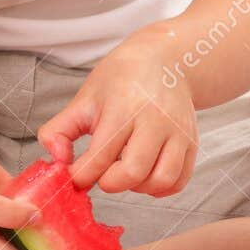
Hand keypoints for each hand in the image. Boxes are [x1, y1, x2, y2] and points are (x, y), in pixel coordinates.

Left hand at [36, 34, 197, 196]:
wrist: (165, 60)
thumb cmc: (121, 79)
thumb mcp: (84, 97)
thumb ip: (59, 130)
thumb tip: (56, 162)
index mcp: (123, 108)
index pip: (99, 157)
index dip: (80, 176)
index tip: (75, 175)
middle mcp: (155, 120)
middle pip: (132, 173)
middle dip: (109, 183)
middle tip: (101, 174)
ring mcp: (178, 132)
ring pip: (161, 180)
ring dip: (137, 188)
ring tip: (124, 174)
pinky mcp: (192, 142)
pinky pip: (180, 180)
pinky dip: (160, 188)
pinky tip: (145, 176)